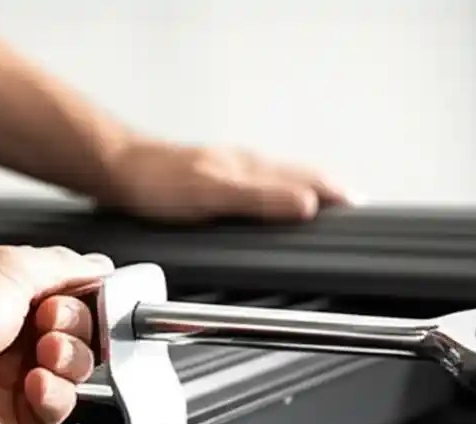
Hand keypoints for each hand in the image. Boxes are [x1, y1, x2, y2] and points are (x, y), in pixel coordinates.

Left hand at [0, 245, 112, 423]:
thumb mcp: (7, 265)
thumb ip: (63, 265)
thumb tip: (99, 267)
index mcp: (6, 295)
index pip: (72, 298)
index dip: (84, 299)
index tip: (77, 297)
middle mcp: (9, 338)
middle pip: (79, 336)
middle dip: (76, 328)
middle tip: (51, 323)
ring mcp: (9, 382)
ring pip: (73, 375)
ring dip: (69, 361)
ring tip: (43, 355)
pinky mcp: (10, 423)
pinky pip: (57, 413)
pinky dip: (55, 397)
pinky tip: (33, 384)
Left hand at [102, 138, 353, 222]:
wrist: (115, 169)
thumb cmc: (156, 182)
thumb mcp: (213, 195)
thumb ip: (261, 199)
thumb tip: (308, 205)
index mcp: (252, 168)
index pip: (309, 178)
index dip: (336, 193)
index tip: (359, 206)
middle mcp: (244, 166)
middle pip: (299, 177)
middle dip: (327, 190)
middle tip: (350, 205)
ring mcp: (228, 171)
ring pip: (279, 180)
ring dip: (303, 191)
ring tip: (320, 205)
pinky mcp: (211, 180)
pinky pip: (256, 186)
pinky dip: (276, 195)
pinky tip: (267, 204)